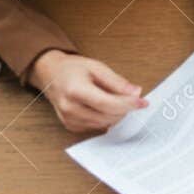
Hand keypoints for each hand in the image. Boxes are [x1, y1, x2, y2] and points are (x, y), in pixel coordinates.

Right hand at [28, 50, 146, 133]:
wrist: (51, 74)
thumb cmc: (72, 69)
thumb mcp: (96, 67)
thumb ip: (116, 81)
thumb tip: (136, 92)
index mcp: (75, 89)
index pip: (107, 103)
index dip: (127, 104)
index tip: (142, 102)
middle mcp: (70, 107)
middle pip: (108, 116)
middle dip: (124, 108)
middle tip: (129, 97)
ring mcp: (69, 119)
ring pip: (105, 124)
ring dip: (115, 114)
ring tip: (113, 99)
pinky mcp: (71, 126)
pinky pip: (97, 127)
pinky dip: (105, 118)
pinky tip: (100, 107)